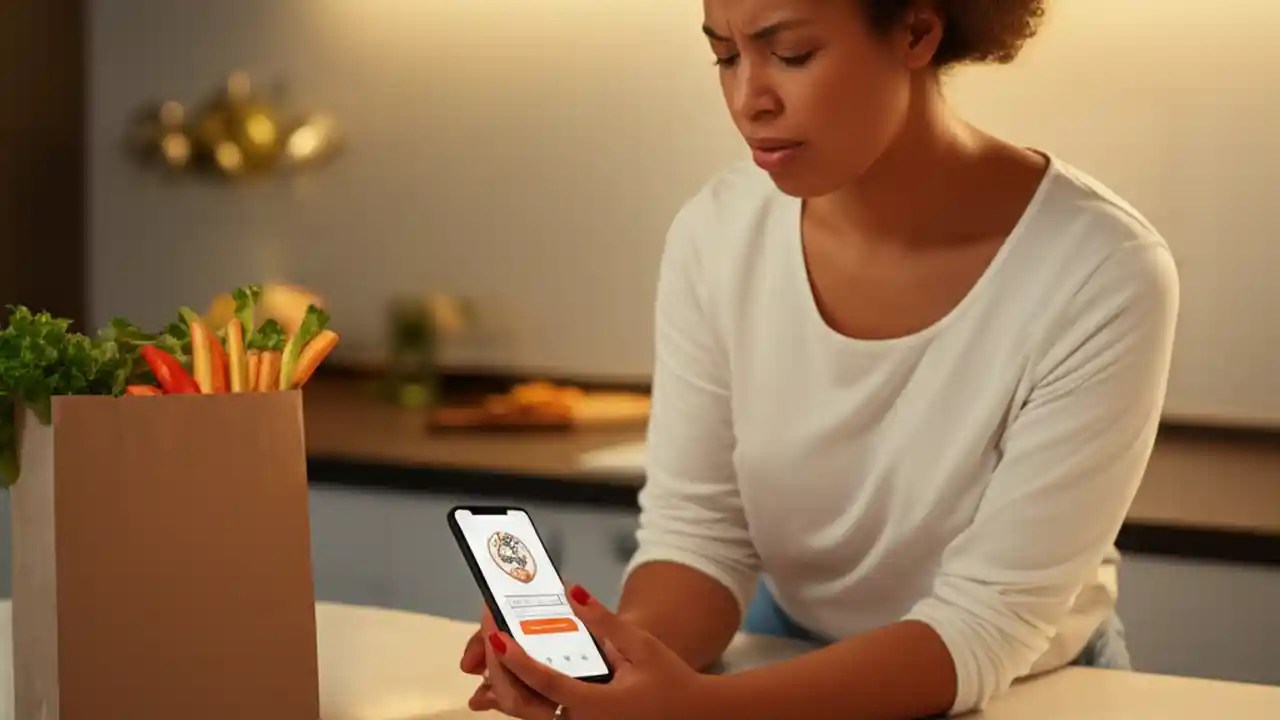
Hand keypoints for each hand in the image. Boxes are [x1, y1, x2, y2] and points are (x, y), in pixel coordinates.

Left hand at [485, 585, 719, 719]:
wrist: (692, 715)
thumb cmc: (670, 681)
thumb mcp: (640, 645)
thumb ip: (604, 620)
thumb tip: (573, 591)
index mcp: (597, 706)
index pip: (546, 683)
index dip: (517, 660)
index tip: (498, 636)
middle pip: (522, 705)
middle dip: (499, 671)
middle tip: (492, 634)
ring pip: (525, 713)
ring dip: (502, 683)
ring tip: (491, 647)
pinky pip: (537, 713)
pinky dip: (517, 691)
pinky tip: (506, 668)